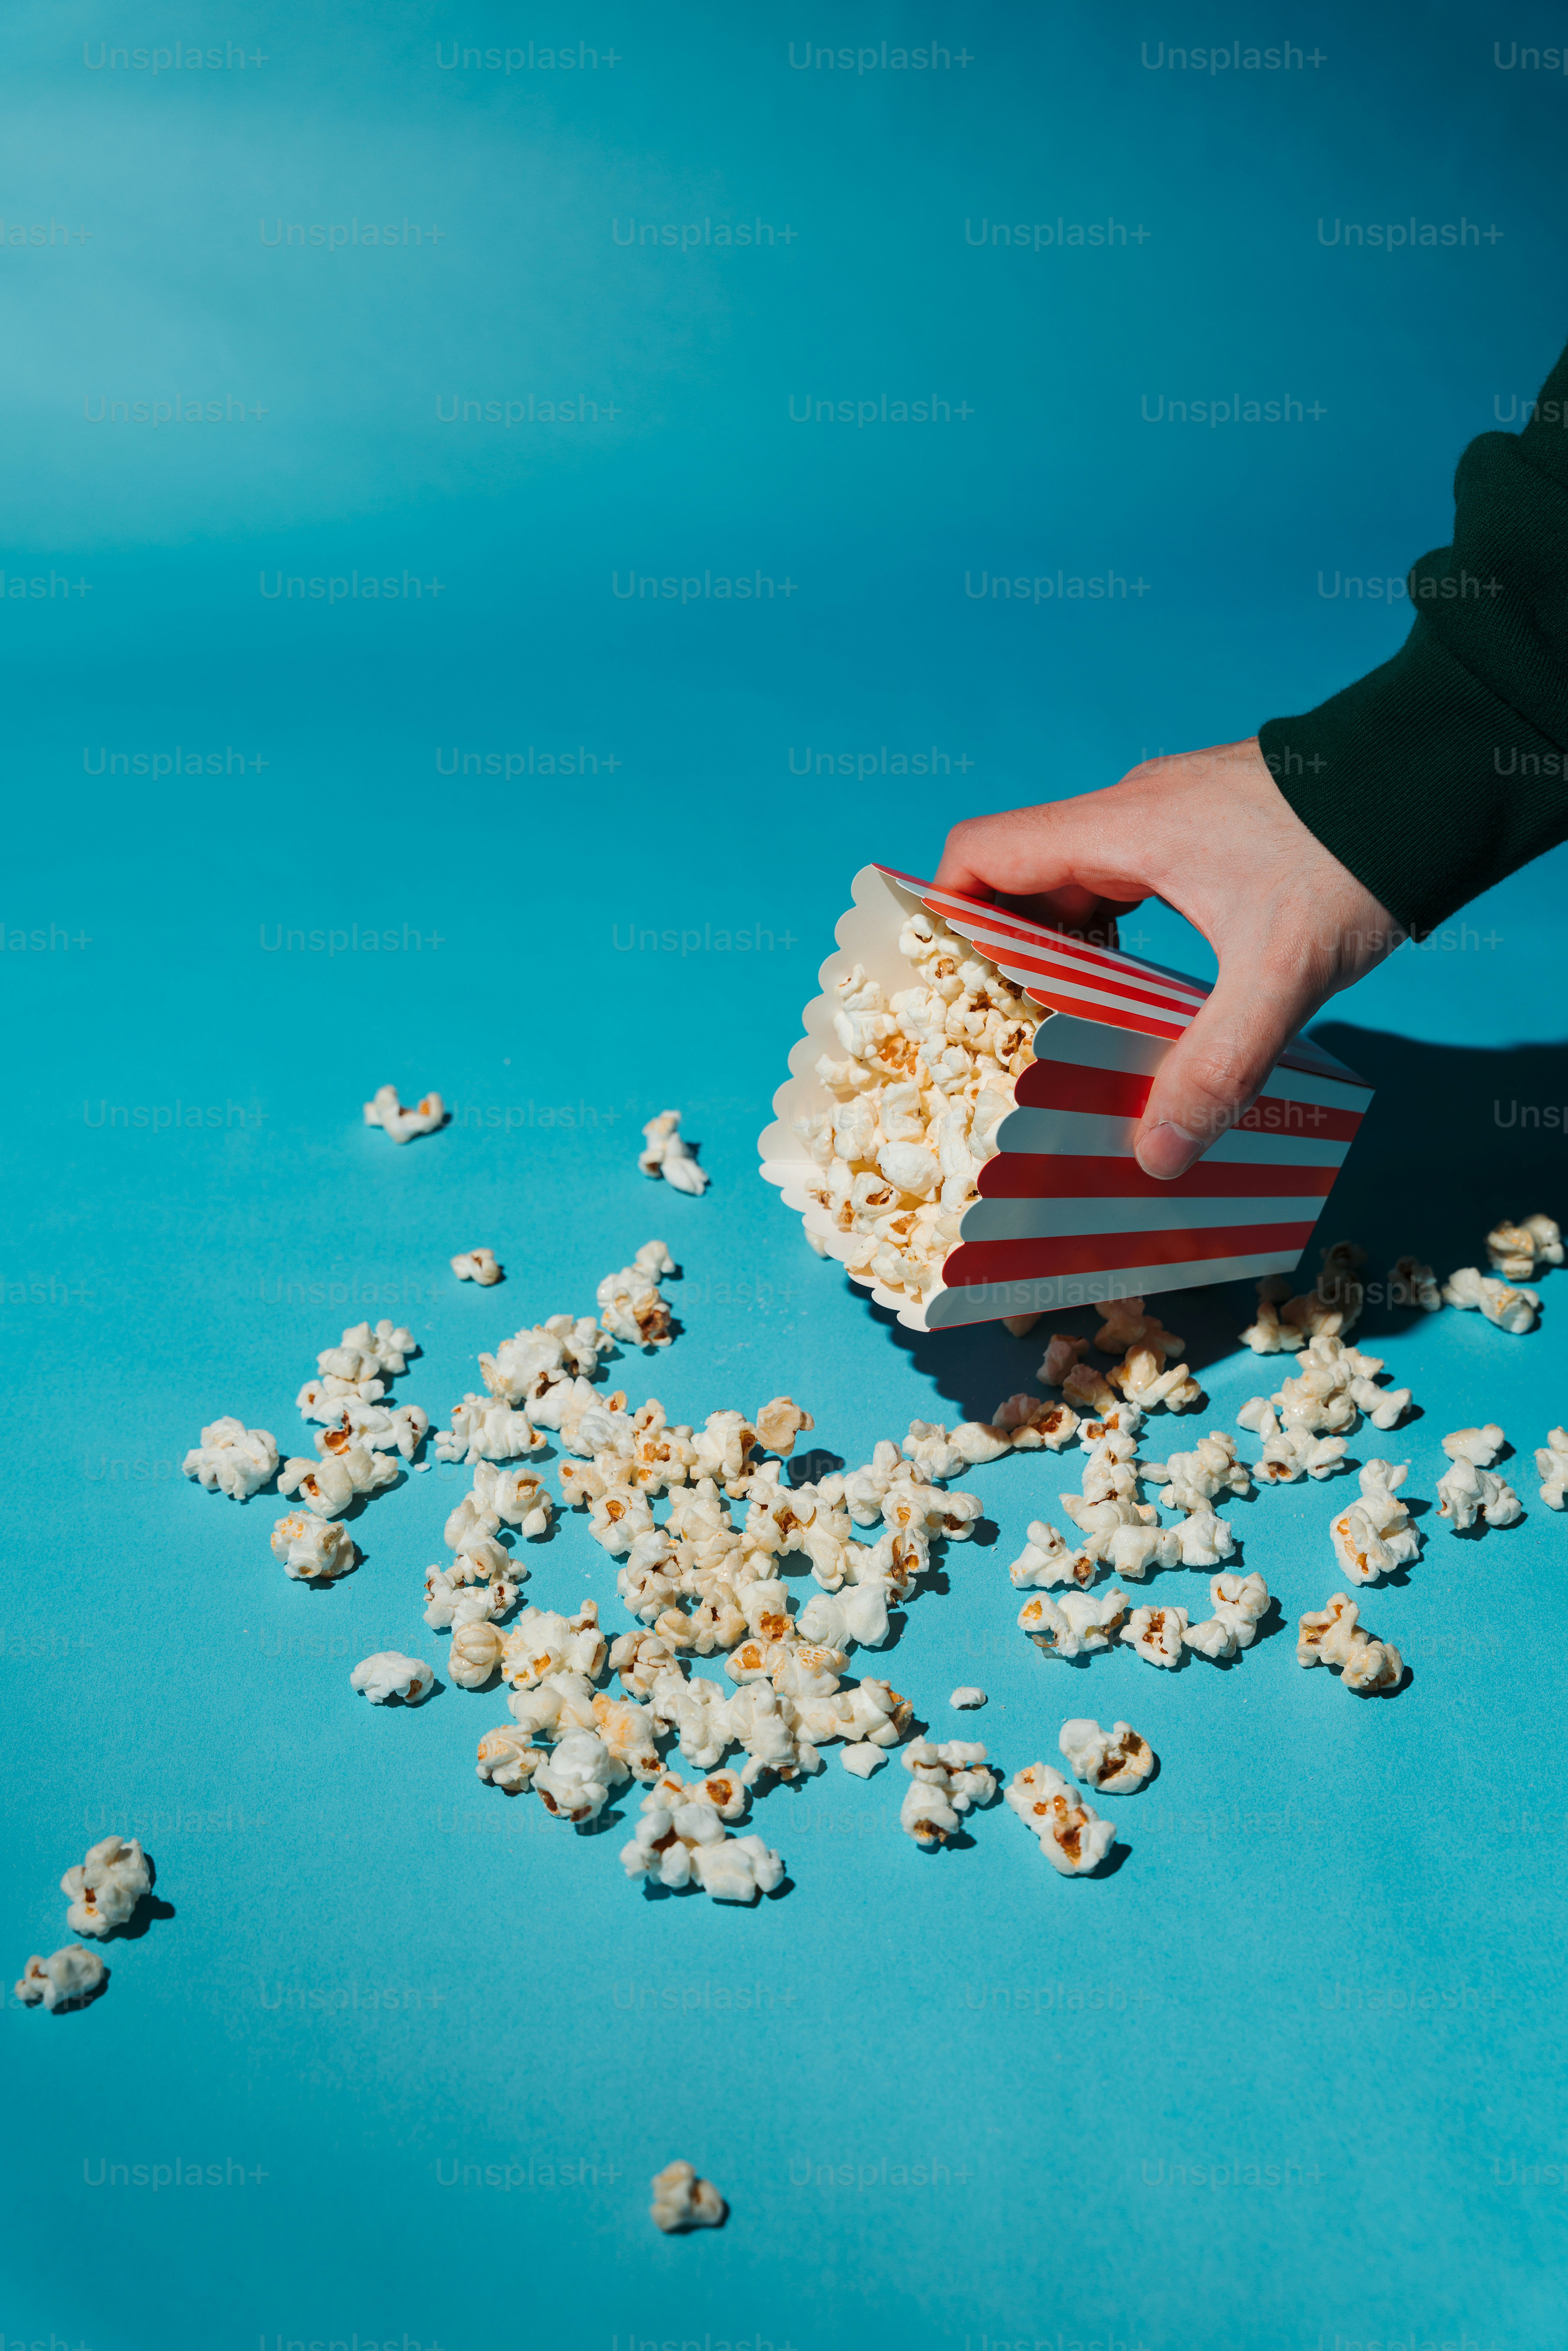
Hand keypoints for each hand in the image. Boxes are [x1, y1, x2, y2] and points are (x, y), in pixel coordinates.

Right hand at [933, 739, 1402, 1177]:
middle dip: (1005, 950)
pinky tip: (1141, 983)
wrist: (1434, 776)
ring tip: (1068, 1018)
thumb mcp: (1282, 973)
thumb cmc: (1353, 853)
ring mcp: (1172, 814)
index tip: (940, 980)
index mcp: (1120, 827)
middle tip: (1004, 1029)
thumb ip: (1216, 1064)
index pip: (984, 851)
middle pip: (1024, 874)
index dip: (945, 911)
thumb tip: (1157, 1153)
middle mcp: (1132, 811)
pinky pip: (1127, 877)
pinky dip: (1113, 931)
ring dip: (1064, 944)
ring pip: (1080, 878)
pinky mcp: (1209, 826)